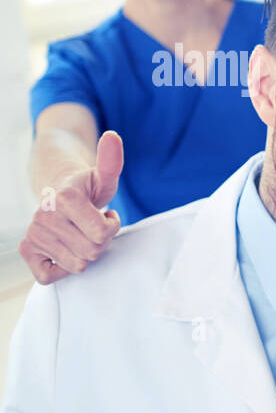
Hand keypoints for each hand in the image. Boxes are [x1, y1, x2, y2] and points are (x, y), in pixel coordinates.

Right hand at [18, 131, 123, 283]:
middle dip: (100, 241)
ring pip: (77, 265)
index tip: (105, 214)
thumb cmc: (88, 188)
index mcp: (64, 197)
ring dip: (85, 254)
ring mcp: (33, 233)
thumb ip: (111, 161)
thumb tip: (112, 136)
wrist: (58, 193)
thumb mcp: (104, 175)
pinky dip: (63, 268)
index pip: (103, 232)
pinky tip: (65, 249)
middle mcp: (44, 215)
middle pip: (92, 251)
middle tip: (92, 226)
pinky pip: (49, 276)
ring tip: (80, 234)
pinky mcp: (26, 249)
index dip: (111, 226)